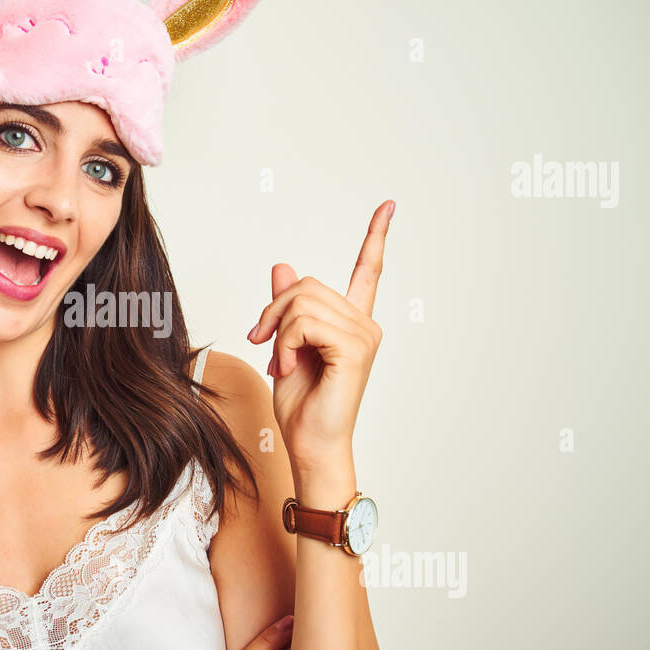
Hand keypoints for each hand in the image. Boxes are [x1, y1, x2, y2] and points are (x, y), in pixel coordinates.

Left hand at [245, 201, 392, 474]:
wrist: (310, 444)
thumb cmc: (302, 406)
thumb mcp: (284, 346)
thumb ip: (286, 308)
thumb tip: (282, 266)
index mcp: (350, 323)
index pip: (367, 270)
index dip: (376, 235)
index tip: (388, 206)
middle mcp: (363, 324)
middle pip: (307, 285)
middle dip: (273, 310)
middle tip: (261, 342)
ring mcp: (363, 335)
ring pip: (302, 304)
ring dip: (277, 332)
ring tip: (281, 362)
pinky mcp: (354, 349)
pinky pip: (304, 324)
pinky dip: (286, 344)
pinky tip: (290, 367)